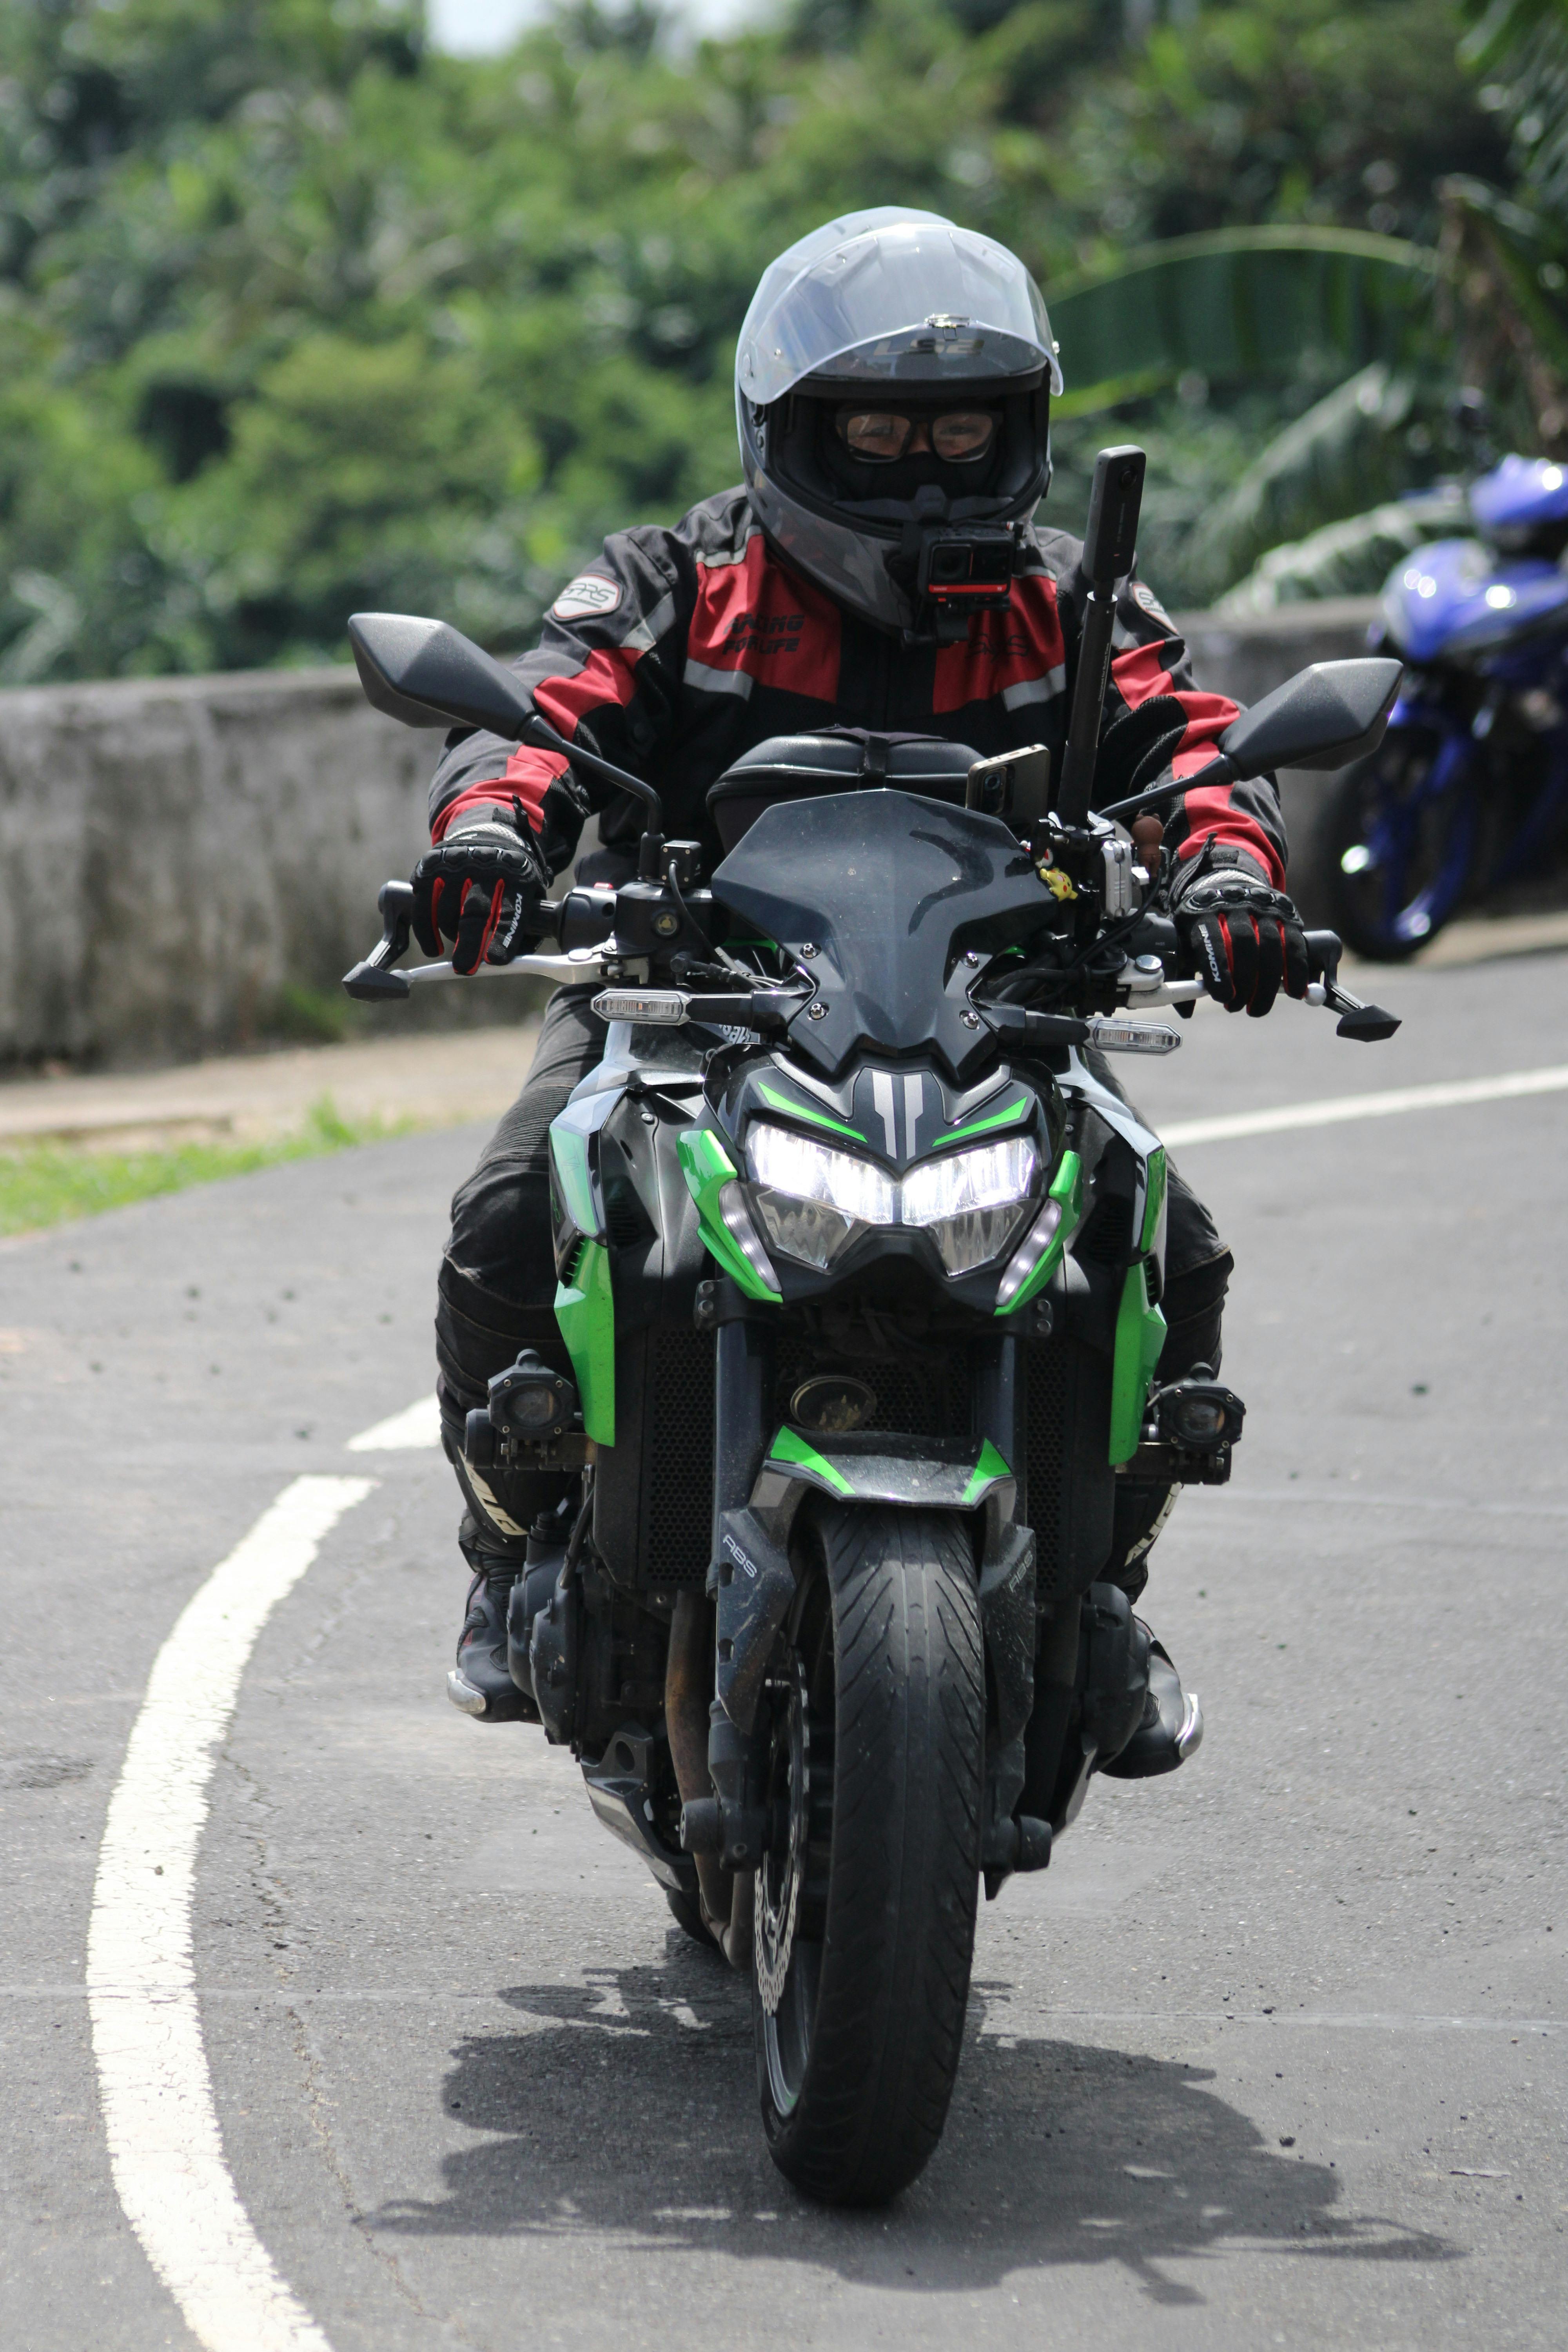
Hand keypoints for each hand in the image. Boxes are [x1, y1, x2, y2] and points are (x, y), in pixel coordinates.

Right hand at [411, 810, 547, 974]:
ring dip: (450, 936)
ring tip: (458, 947)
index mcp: (516, 877)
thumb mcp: (530, 895)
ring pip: (447, 910)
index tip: (494, 961)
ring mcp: (455, 865)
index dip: (502, 937)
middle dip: (469, 943)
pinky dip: (426, 931)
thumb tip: (510, 963)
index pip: (510, 911)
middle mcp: (485, 867)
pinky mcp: (431, 867)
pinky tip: (434, 946)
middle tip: (464, 968)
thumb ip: (525, 927)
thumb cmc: (511, 880)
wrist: (488, 836)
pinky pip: (423, 905)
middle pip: (475, 910)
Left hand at [1176, 870, 1308, 1016]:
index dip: (1218, 970)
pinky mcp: (1286, 914)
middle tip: (1238, 1007)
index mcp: (1204, 911)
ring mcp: (1264, 909)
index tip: (1223, 997)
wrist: (1228, 888)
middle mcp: (1236, 905)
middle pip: (1244, 942)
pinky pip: (1294, 944)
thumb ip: (1184, 971)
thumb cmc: (1204, 925)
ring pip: (1271, 945)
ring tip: (1257, 1008)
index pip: (1212, 939)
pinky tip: (1294, 992)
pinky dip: (1296, 971)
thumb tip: (1186, 1011)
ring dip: (1268, 983)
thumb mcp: (1185, 939)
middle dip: (1244, 981)